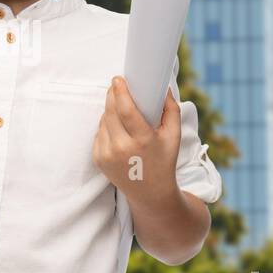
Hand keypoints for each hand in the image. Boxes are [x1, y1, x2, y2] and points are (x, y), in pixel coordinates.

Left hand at [93, 75, 178, 201]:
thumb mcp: (174, 136)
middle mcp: (122, 149)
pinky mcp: (98, 159)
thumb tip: (164, 87)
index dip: (120, 91)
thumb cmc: (164, 160)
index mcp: (143, 141)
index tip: (117, 79)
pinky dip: (106, 126)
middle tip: (116, 85)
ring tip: (121, 110)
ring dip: (110, 111)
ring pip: (103, 121)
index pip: (126, 110)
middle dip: (112, 95)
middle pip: (111, 111)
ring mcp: (107, 155)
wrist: (150, 193)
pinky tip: (117, 129)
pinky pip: (99, 133)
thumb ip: (171, 109)